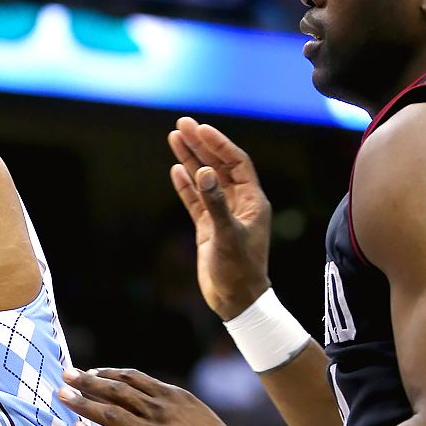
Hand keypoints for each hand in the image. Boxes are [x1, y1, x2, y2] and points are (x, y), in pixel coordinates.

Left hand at [60, 367, 247, 425]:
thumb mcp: (196, 412)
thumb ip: (171, 406)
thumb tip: (149, 401)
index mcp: (172, 396)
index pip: (132, 378)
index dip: (107, 374)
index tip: (90, 372)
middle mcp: (161, 410)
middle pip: (116, 390)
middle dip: (88, 381)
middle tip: (66, 375)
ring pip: (111, 413)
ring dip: (84, 403)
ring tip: (62, 396)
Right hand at [168, 117, 270, 318]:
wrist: (236, 300)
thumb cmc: (239, 270)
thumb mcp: (227, 235)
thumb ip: (214, 203)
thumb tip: (204, 172)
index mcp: (252, 201)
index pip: (236, 162)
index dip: (218, 144)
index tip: (201, 128)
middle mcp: (238, 203)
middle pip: (218, 165)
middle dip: (201, 145)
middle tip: (181, 125)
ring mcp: (222, 214)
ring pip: (205, 179)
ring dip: (191, 159)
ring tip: (174, 138)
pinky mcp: (209, 227)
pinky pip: (196, 199)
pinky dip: (185, 184)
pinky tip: (175, 169)